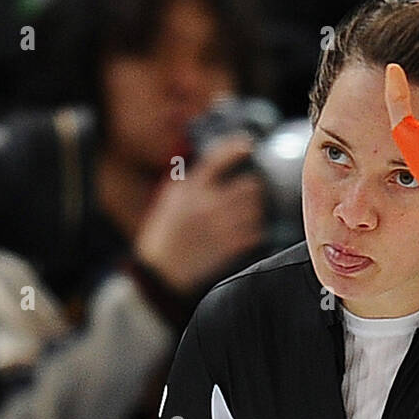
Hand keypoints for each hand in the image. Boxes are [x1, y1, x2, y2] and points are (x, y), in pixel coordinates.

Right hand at [134, 132, 265, 294]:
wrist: (161, 272)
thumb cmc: (164, 235)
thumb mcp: (170, 199)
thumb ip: (191, 180)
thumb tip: (214, 165)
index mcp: (191, 188)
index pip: (219, 158)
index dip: (237, 147)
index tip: (247, 145)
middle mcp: (209, 204)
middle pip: (249, 185)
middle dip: (252, 187)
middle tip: (249, 191)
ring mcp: (222, 226)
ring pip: (256, 209)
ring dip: (256, 209)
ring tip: (247, 213)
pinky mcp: (231, 247)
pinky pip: (256, 233)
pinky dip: (256, 231)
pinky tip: (247, 232)